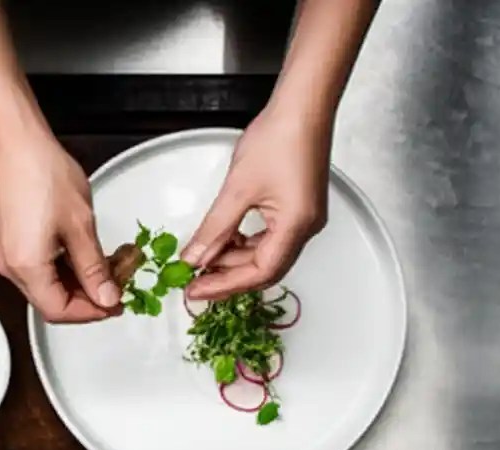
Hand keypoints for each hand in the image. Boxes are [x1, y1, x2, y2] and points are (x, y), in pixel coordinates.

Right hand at [0, 133, 120, 322]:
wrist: (16, 144)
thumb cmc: (43, 174)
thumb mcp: (80, 225)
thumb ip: (94, 267)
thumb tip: (107, 296)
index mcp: (26, 267)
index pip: (59, 310)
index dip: (92, 312)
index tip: (116, 303)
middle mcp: (11, 267)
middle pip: (50, 302)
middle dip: (86, 299)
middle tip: (116, 287)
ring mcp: (8, 255)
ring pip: (45, 287)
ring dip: (76, 284)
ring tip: (105, 268)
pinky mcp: (10, 243)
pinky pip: (38, 269)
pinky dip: (62, 270)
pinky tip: (82, 257)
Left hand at [182, 107, 330, 299]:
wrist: (301, 107)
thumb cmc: (279, 138)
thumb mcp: (237, 189)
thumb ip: (214, 229)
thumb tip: (195, 258)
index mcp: (296, 226)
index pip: (260, 273)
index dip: (225, 286)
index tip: (196, 291)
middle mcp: (306, 227)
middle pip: (265, 268)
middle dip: (228, 276)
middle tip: (194, 281)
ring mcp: (303, 217)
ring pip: (266, 253)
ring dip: (234, 259)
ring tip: (203, 260)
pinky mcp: (297, 207)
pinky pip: (269, 236)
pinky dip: (244, 243)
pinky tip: (223, 240)